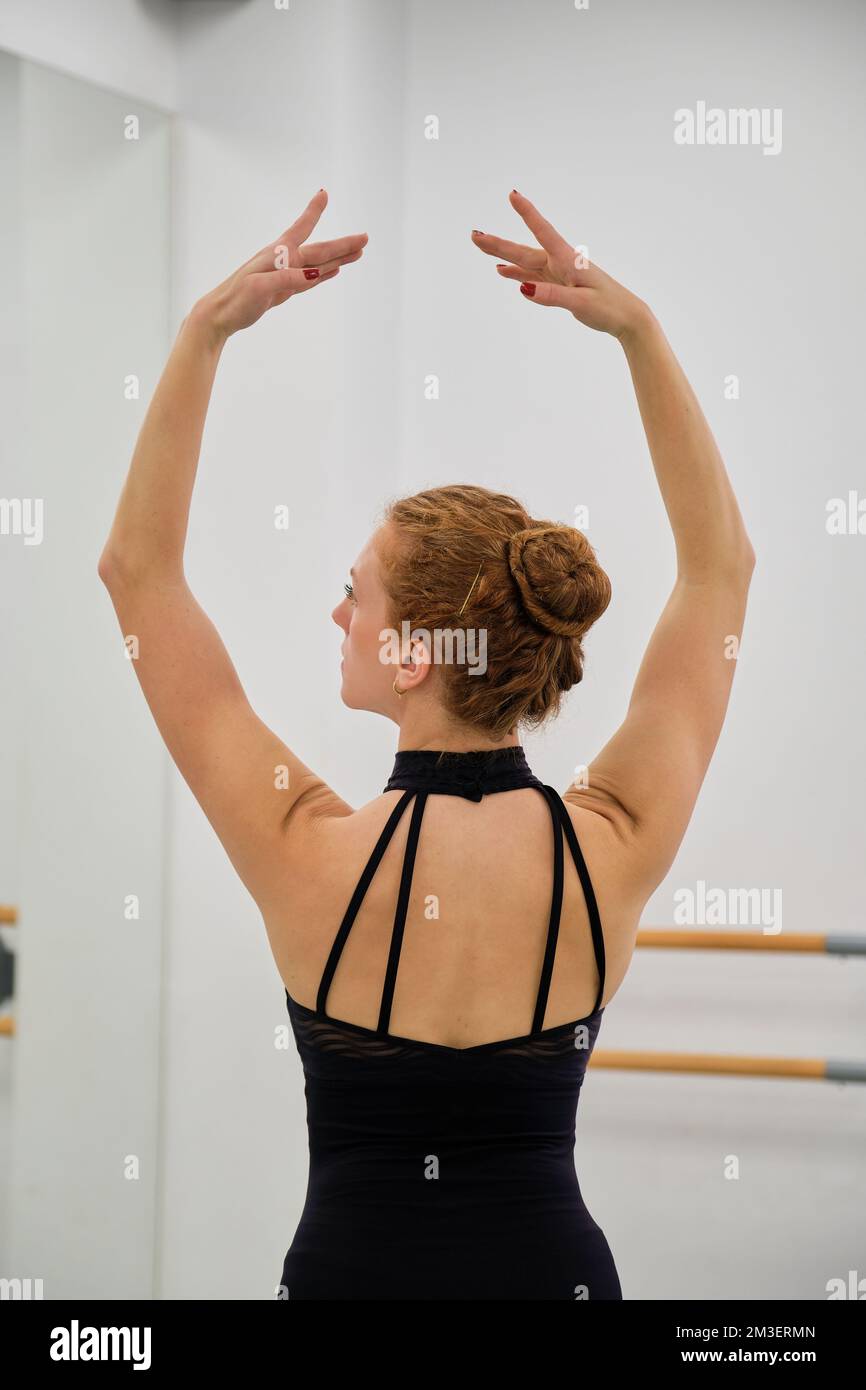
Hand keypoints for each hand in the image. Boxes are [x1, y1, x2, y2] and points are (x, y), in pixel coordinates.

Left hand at [197, 189, 367, 338]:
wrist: (221, 315)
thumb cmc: (237, 298)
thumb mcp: (260, 287)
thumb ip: (287, 279)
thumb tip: (314, 274)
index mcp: (278, 254)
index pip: (301, 228)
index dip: (313, 211)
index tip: (324, 193)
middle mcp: (284, 261)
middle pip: (320, 251)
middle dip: (343, 245)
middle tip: (365, 238)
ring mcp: (285, 275)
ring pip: (319, 265)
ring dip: (338, 259)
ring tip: (358, 253)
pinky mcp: (284, 290)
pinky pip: (310, 280)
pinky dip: (324, 275)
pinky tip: (334, 272)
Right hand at [472, 190, 648, 339]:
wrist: (627, 318)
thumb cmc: (609, 307)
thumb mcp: (581, 303)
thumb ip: (552, 295)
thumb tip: (523, 289)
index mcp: (568, 260)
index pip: (543, 231)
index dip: (527, 213)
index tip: (512, 195)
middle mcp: (561, 263)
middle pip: (524, 251)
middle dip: (499, 244)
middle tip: (475, 235)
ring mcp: (559, 274)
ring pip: (526, 262)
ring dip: (504, 256)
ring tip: (482, 247)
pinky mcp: (560, 285)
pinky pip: (533, 276)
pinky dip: (518, 273)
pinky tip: (504, 272)